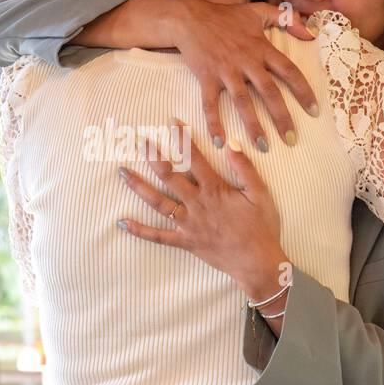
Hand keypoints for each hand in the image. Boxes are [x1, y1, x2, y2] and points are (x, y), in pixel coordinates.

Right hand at [84, 0, 319, 151]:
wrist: (190, 18)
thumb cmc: (226, 16)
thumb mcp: (258, 11)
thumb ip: (285, 19)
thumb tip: (310, 31)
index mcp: (261, 48)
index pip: (288, 71)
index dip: (303, 91)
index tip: (314, 111)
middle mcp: (246, 61)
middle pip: (269, 92)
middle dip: (281, 117)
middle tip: (292, 140)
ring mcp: (226, 70)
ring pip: (242, 101)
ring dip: (253, 125)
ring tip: (263, 147)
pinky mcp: (206, 77)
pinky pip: (210, 103)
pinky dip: (214, 122)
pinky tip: (220, 141)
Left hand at [115, 120, 291, 311]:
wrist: (257, 262)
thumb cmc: (261, 227)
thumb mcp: (260, 194)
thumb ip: (244, 168)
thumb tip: (231, 144)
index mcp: (215, 190)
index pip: (196, 159)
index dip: (183, 138)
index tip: (172, 122)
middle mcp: (197, 205)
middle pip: (170, 177)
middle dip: (154, 157)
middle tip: (139, 142)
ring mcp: (188, 224)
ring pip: (159, 202)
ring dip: (139, 187)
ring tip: (122, 173)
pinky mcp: (185, 242)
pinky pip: (158, 236)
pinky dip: (139, 230)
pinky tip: (122, 222)